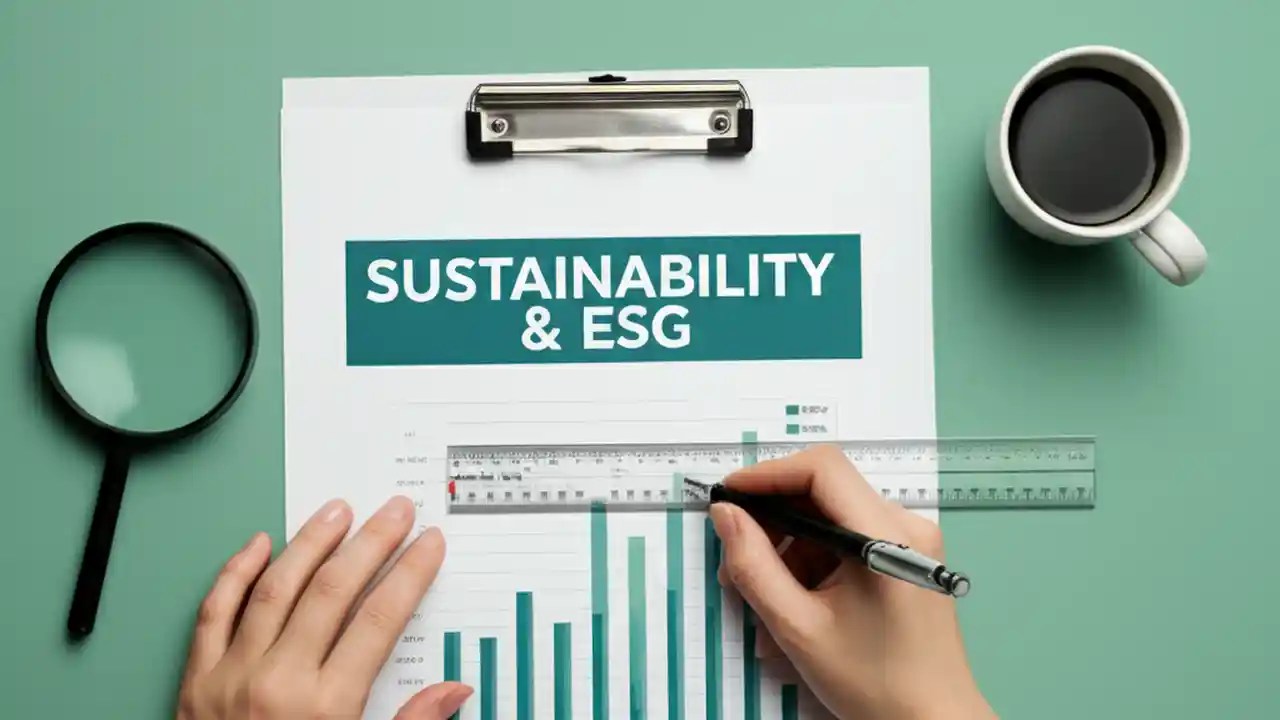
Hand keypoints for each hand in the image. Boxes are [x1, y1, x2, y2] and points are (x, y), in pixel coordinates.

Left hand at [177, 496, 471, 719]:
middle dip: (370, 543)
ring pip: (275, 588)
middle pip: (333, 591)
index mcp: (325, 707)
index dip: (409, 574)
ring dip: (310, 543)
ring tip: (336, 511)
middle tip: (394, 511)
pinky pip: (213, 611)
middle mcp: (278, 682)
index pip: (379, 620)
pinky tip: (257, 544)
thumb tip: (454, 691)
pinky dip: (235, 573)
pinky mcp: (195, 680)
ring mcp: (232, 676)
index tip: (428, 545)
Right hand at [710, 446, 996, 719]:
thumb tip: (725, 514)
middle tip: (735, 563)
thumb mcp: (800, 628)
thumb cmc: (875, 684)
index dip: (768, 474)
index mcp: (886, 535)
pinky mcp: (906, 557)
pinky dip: (814, 563)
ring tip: (761, 599)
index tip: (728, 498)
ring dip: (788, 549)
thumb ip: (755, 566)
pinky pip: (847, 540)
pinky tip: (794, 604)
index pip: (822, 469)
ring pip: (831, 518)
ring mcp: (910, 541)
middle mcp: (906, 525)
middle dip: (772, 520)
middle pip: (824, 492)